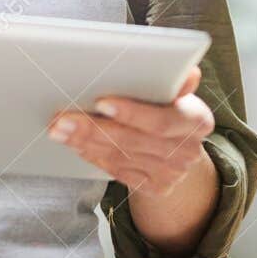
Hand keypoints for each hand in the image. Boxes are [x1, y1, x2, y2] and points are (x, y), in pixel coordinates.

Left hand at [48, 66, 213, 195]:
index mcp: (197, 120)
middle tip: (63, 118)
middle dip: (93, 128)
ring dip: (84, 142)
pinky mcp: (156, 187)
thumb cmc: (169, 107)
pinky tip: (75, 144)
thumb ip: (175, 80)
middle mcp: (188, 151)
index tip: (100, 102)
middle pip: (133, 139)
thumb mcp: (176, 90)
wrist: (179, 147)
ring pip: (120, 156)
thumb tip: (187, 70)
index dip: (131, 113)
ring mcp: (172, 173)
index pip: (160, 119)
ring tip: (59, 128)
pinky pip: (117, 171)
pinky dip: (93, 155)